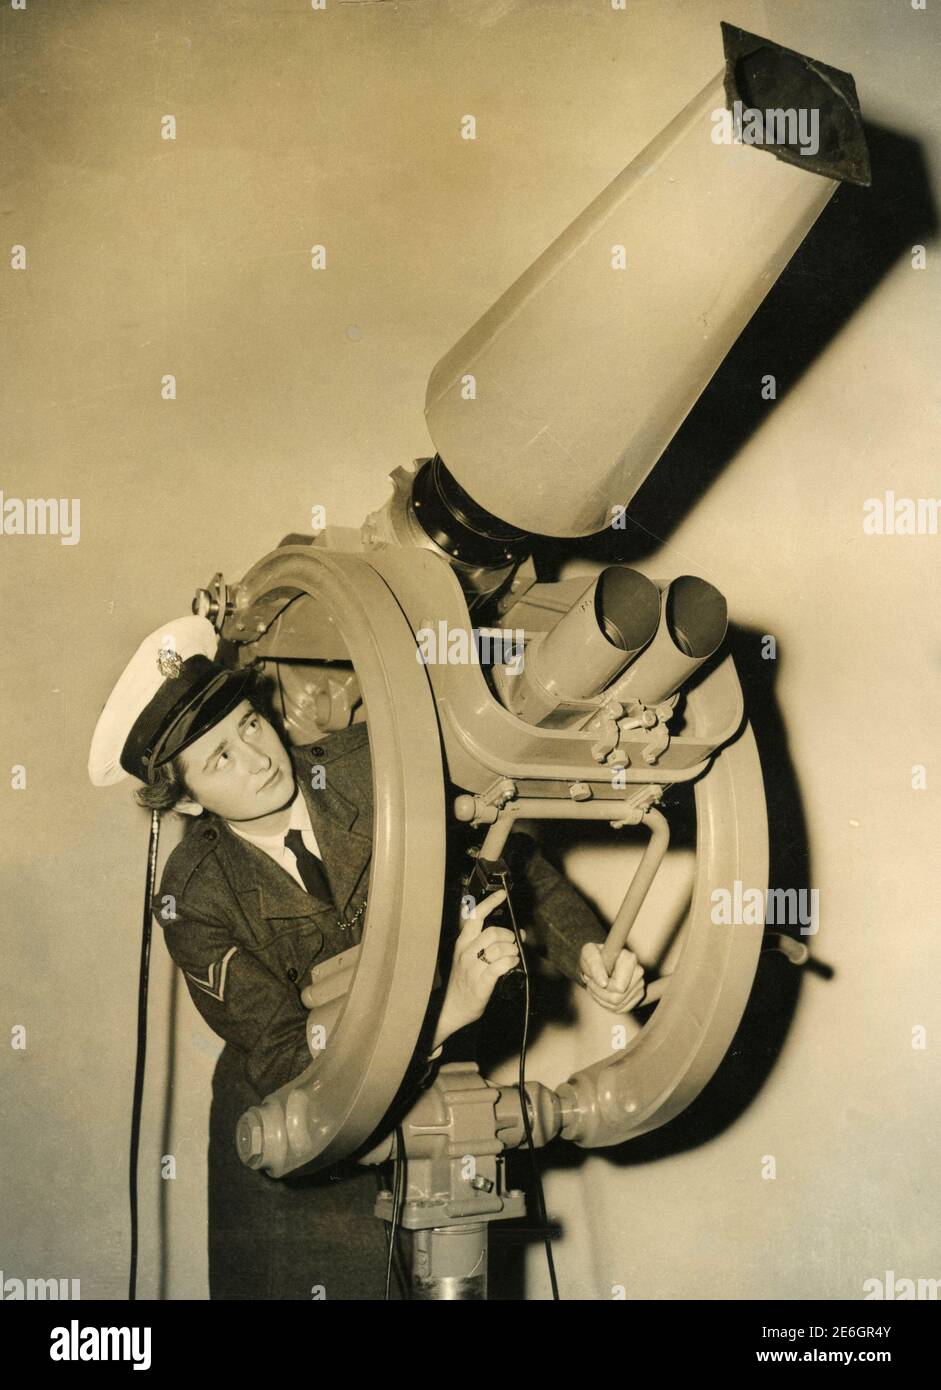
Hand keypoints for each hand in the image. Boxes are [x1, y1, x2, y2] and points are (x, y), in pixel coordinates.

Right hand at [432, 890, 522, 1049]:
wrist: (452, 1009)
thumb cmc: (464, 982)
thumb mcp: (471, 958)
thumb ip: (491, 944)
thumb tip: (518, 933)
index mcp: (462, 943)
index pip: (475, 916)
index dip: (490, 903)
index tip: (502, 893)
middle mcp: (465, 952)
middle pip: (491, 932)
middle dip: (507, 935)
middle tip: (511, 943)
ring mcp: (472, 968)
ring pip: (498, 948)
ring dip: (511, 950)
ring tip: (512, 956)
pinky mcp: (480, 983)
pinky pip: (500, 966)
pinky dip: (510, 962)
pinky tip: (511, 964)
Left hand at [578, 942, 644, 1012]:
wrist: (599, 961)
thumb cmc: (593, 956)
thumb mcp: (588, 954)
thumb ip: (594, 965)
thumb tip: (603, 983)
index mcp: (629, 959)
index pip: (618, 987)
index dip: (600, 987)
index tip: (590, 977)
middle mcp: (638, 972)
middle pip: (617, 998)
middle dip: (598, 994)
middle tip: (589, 983)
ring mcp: (640, 985)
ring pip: (617, 1006)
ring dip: (600, 999)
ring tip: (594, 987)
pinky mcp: (637, 996)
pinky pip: (620, 1009)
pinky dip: (606, 1004)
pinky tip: (601, 992)